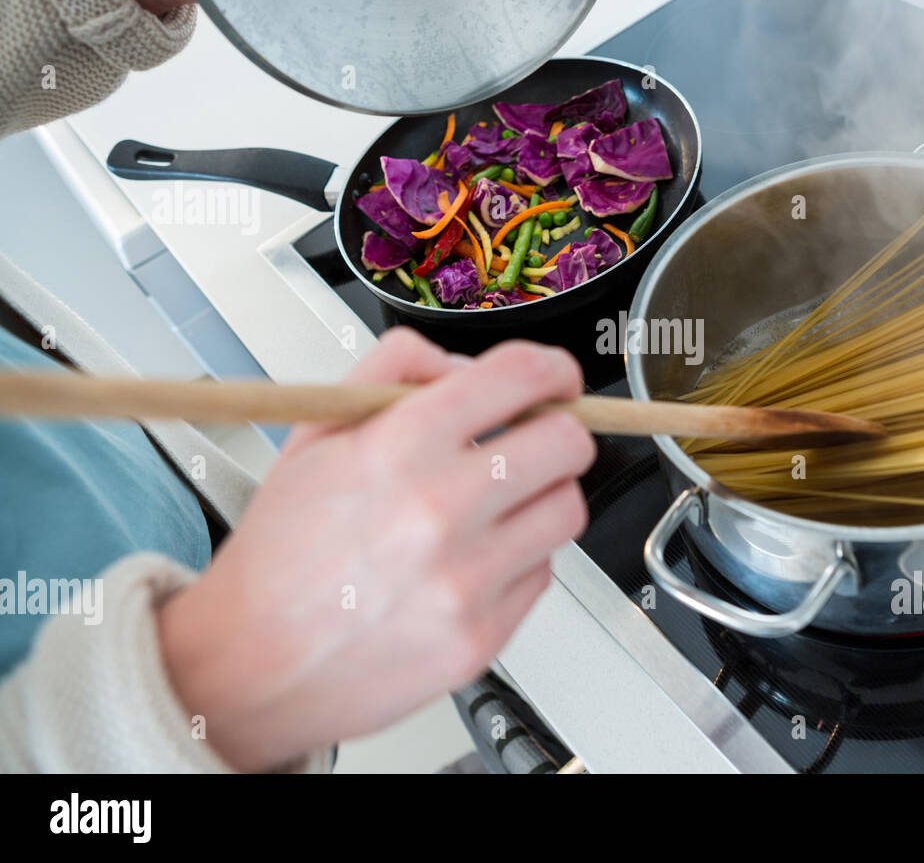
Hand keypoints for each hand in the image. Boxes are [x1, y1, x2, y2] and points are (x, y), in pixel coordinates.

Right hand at [157, 330, 595, 771]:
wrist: (247, 665)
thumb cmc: (281, 554)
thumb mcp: (315, 431)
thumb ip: (393, 371)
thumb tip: (465, 366)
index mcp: (400, 445)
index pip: (522, 376)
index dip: (552, 370)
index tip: (554, 380)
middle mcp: (440, 508)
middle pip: (568, 443)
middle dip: (556, 433)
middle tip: (531, 443)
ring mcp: (467, 577)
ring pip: (566, 509)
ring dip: (542, 498)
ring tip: (495, 507)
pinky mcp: (482, 634)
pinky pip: (542, 573)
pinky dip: (518, 560)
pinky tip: (469, 561)